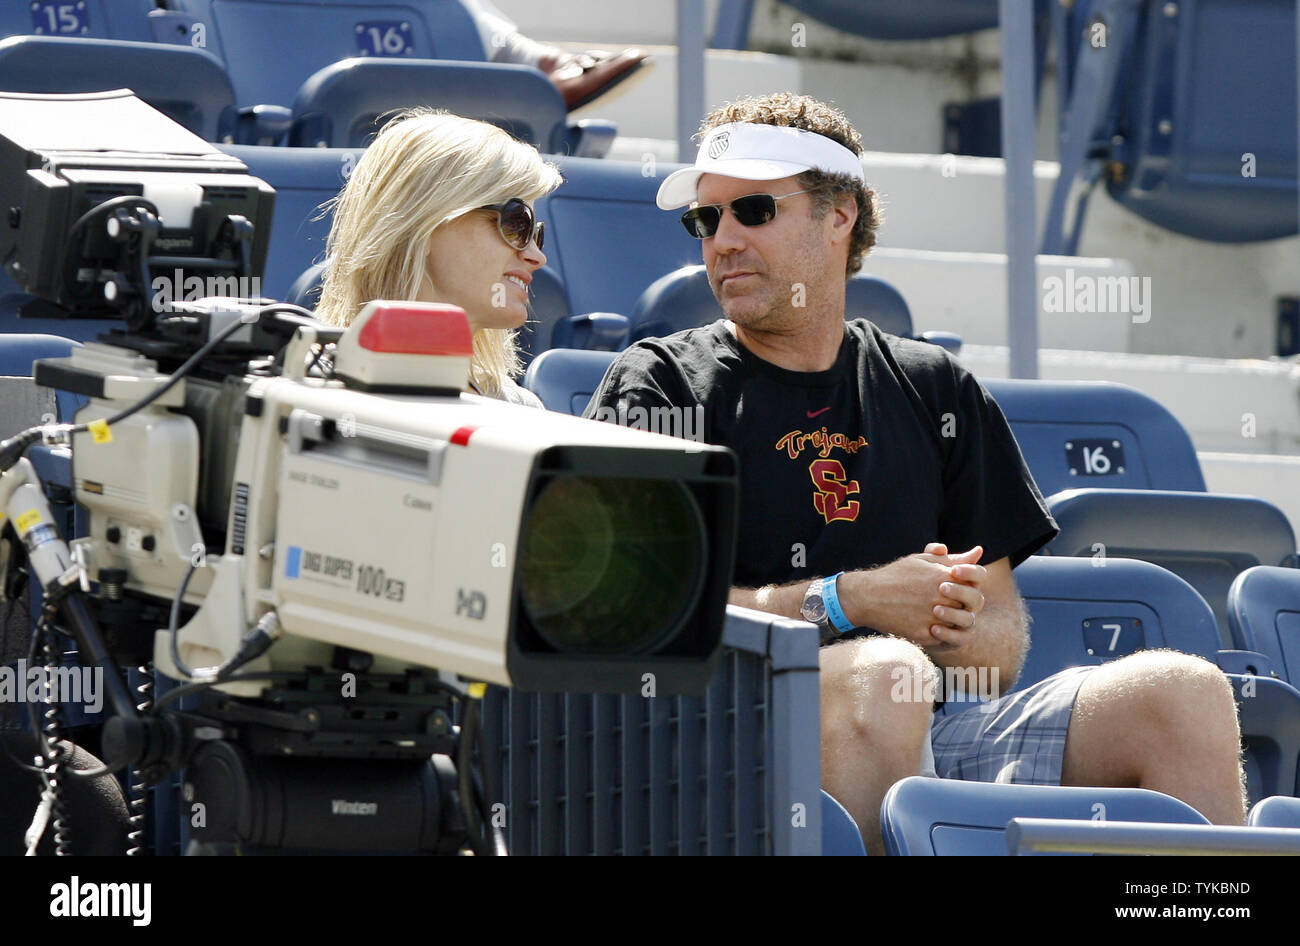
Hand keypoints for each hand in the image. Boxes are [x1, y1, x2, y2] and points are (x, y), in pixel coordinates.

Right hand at [838, 544, 984, 648]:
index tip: (958, 585)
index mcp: (944, 575)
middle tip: (949, 601)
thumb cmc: (895, 575)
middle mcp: (942, 596)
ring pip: (962, 623)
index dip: (971, 583)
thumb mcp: (922, 560)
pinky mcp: (924, 634)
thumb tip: (978, 552)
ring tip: (941, 613)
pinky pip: (945, 637)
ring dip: (956, 618)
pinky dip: (942, 632)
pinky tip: (931, 624)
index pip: (976, 581)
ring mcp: (934, 617)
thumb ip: (952, 559)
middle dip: (964, 602)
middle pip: (973, 603)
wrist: (868, 596)